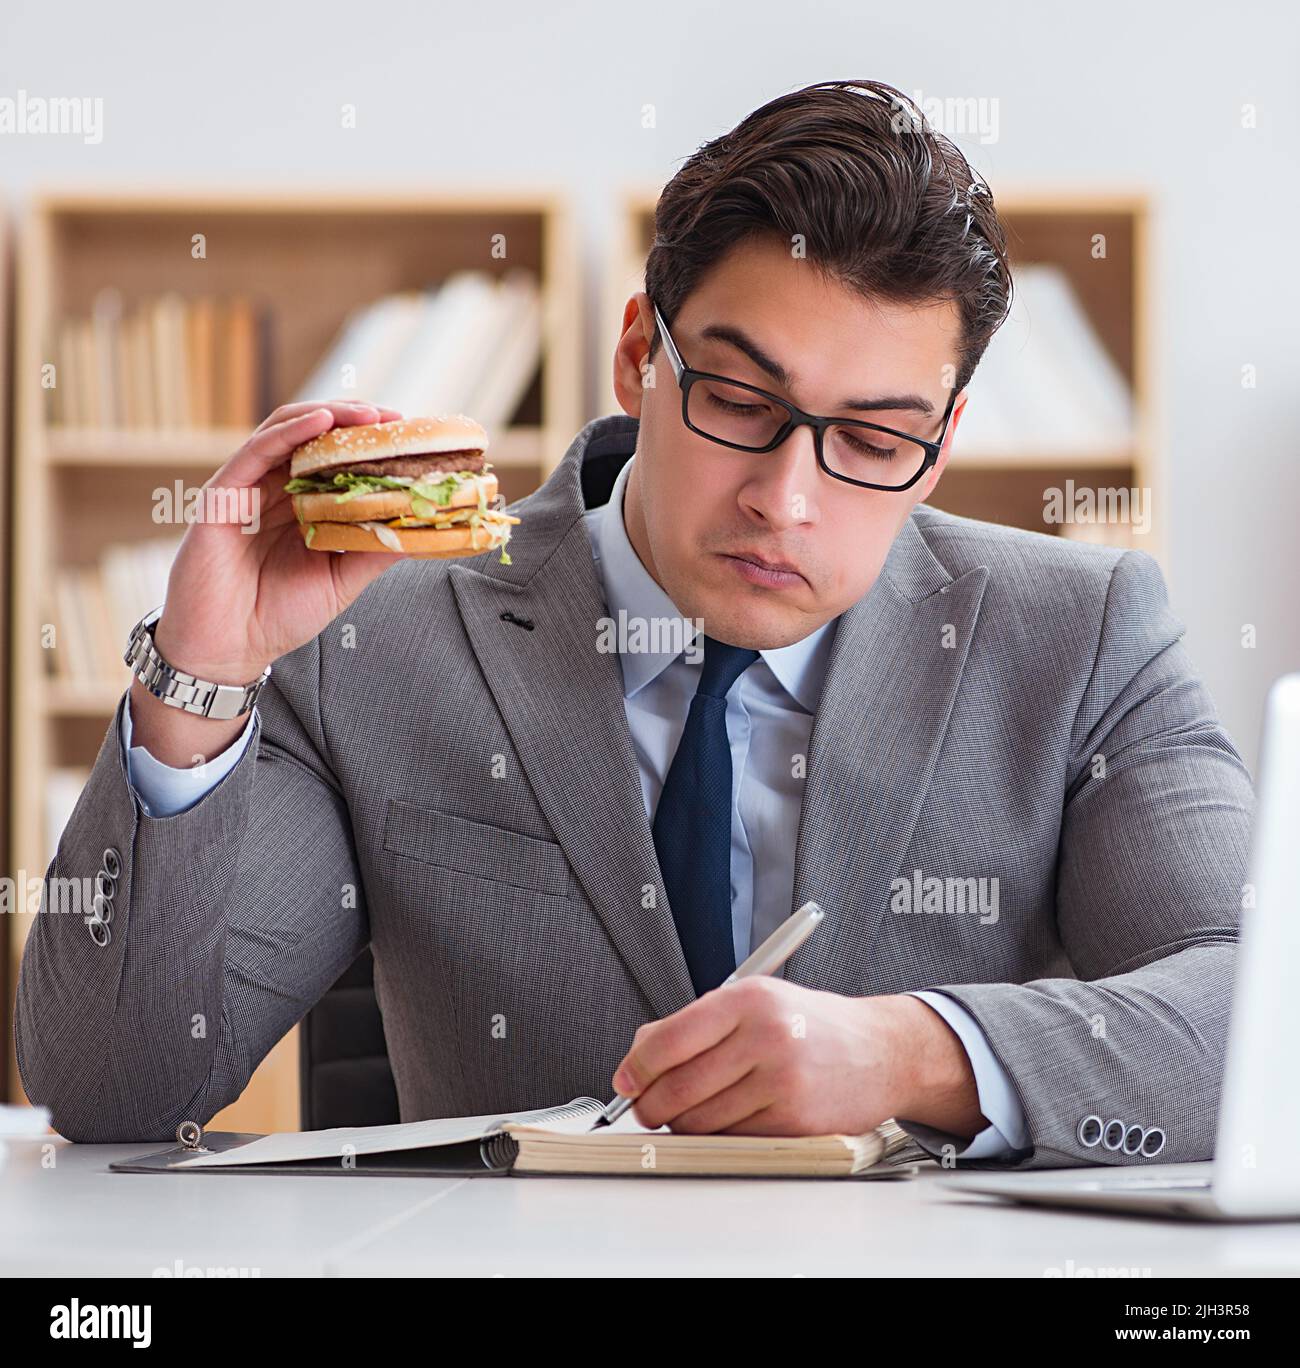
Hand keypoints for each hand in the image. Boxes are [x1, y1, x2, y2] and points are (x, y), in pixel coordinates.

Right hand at [152, 399, 408, 682]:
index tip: (408, 438)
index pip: (336, 461)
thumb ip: (373, 552)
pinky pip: (257, 450)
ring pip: (288, 432)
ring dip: (329, 416)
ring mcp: (248, 488)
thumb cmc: (277, 616)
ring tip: (368, 414)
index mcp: (300, 507)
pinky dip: (290, 431)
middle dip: (356, 422)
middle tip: (396, 420)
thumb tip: (422, 531)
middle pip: (315, 438)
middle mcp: (274, 491)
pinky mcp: (223, 493)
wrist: (226, 647)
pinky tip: (321, 421)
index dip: (370, 446)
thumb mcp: (339, 581)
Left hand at [610, 980, 985, 1137]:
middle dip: (650, 1105)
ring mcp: (782, 1082)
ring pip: (700, 1121)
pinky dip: (717, 1137)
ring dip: (682, 1125)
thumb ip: (695, 1022)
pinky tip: (724, 1121)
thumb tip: (637, 1055)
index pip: (668, 1039)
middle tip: (645, 1107)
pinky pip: (732, 1140)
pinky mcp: (796, 1121)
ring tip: (686, 1113)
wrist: (881, 1050)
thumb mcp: (755, 1000)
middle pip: (678, 1087)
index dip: (635, 1067)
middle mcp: (766, 1037)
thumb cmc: (811, 1025)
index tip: (625, 1080)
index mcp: (747, 1000)